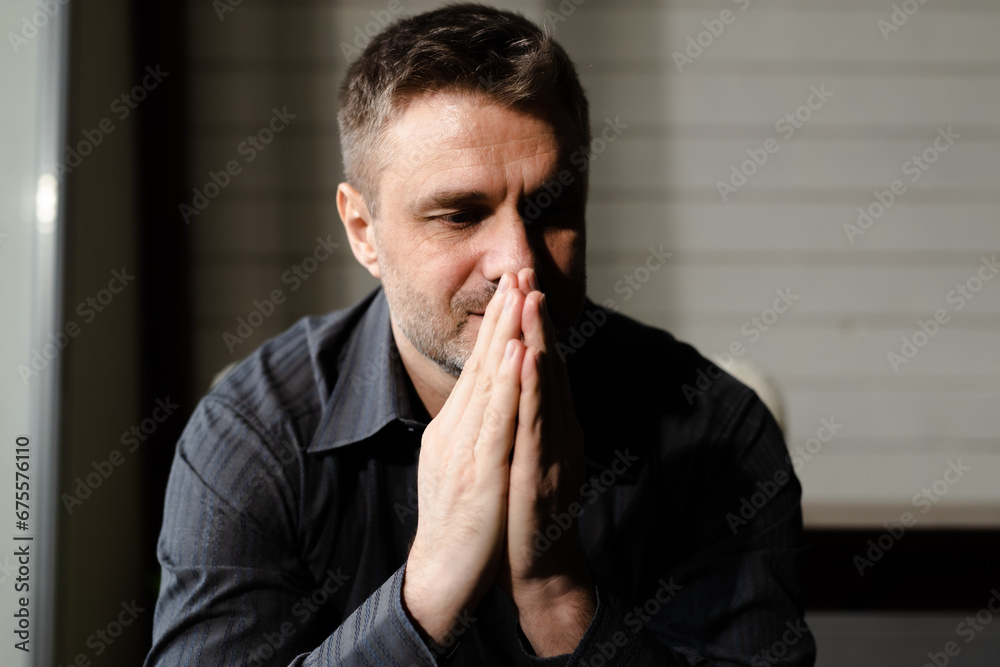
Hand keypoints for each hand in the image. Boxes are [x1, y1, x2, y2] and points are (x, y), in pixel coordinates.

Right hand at [402, 273, 528, 643]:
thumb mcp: (461, 467)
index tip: (512, 290)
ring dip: (505, 335)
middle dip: (502, 316)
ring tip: (519, 295)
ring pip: (488, 383)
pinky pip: (496, 421)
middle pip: (481, 364)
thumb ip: (470, 434)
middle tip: (516, 271)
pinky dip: (507, 385)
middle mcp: (457, 431)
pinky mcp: (479, 472)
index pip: (478, 369)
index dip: (496, 327)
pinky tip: (518, 354)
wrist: (442, 576)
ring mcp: (465, 449)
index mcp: (455, 429)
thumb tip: (482, 407)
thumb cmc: (459, 524)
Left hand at [501, 268, 595, 655]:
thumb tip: (526, 387)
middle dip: (537, 319)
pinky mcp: (540, 475)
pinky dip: (532, 389)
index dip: (536, 326)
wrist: (540, 571)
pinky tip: (526, 359)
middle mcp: (559, 432)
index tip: (523, 285)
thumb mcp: (532, 457)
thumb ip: (533, 422)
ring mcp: (553, 453)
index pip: (545, 366)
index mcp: (554, 427)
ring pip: (546, 389)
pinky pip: (535, 427)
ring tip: (528, 300)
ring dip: (539, 341)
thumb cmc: (529, 513)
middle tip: (527, 272)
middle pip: (549, 366)